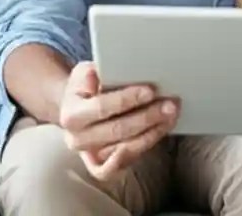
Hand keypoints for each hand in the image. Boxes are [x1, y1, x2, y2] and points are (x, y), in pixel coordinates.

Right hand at [57, 61, 178, 180]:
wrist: (74, 109)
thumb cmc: (85, 88)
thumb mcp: (83, 73)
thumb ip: (88, 74)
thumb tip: (96, 77)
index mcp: (71, 115)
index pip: (101, 107)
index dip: (127, 99)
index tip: (150, 91)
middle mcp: (76, 139)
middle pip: (117, 130)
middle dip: (147, 117)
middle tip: (170, 105)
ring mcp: (88, 155)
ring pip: (124, 149)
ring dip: (152, 132)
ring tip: (170, 116)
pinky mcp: (98, 167)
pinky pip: (118, 169)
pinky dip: (137, 155)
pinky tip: (156, 137)